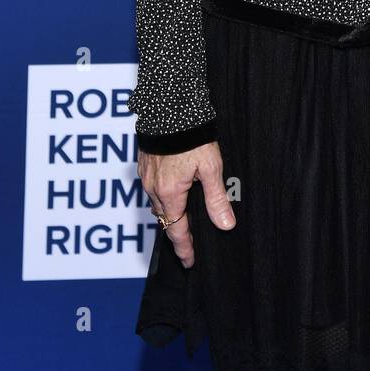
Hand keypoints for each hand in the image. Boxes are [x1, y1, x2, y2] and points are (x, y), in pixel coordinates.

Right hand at [139, 141, 235, 268]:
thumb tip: (225, 225)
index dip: (184, 248)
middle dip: (177, 231)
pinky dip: (162, 195)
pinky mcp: (144, 164)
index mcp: (170, 193)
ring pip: (157, 202)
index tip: (189, 262)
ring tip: (184, 218)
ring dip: (169, 212)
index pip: (176, 230)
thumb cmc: (192, 136)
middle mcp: (154, 188)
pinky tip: (174, 190)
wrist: (170, 108)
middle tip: (189, 243)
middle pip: (165, 218)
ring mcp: (146, 176)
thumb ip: (217, 198)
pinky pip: (152, 187)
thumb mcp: (210, 168)